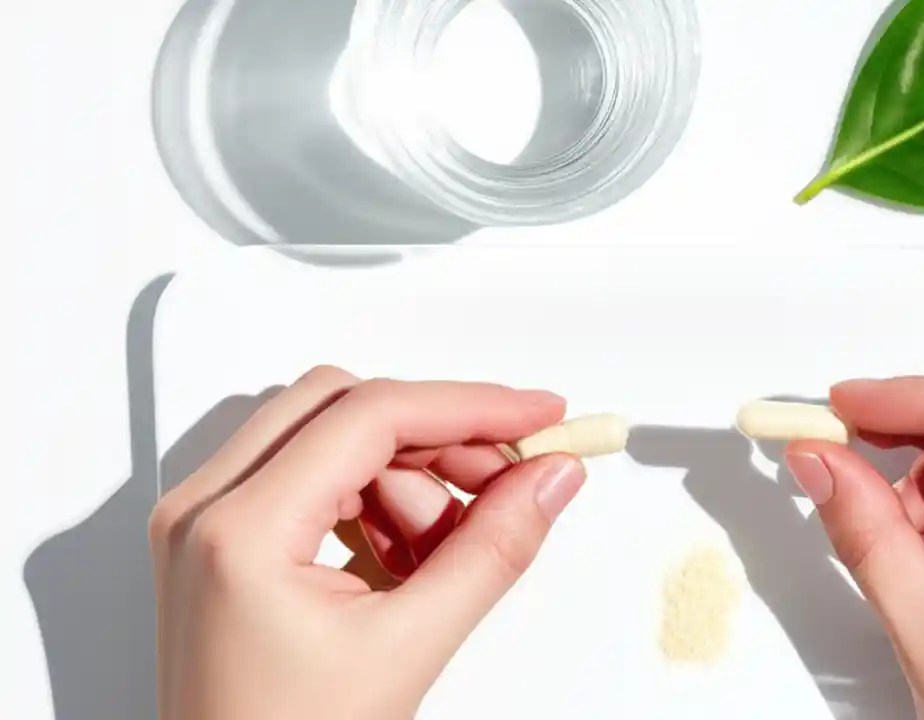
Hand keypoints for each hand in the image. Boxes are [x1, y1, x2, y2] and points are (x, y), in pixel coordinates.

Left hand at [149, 367, 584, 719]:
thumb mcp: (409, 650)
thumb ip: (492, 551)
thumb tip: (547, 479)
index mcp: (239, 533)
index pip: (369, 416)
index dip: (469, 407)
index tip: (536, 415)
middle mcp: (206, 511)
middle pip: (345, 409)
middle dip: (438, 438)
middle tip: (509, 478)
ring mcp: (208, 523)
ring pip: (332, 438)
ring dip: (409, 477)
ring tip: (448, 550)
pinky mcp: (225, 538)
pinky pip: (314, 478)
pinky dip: (375, 501)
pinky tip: (409, 558)